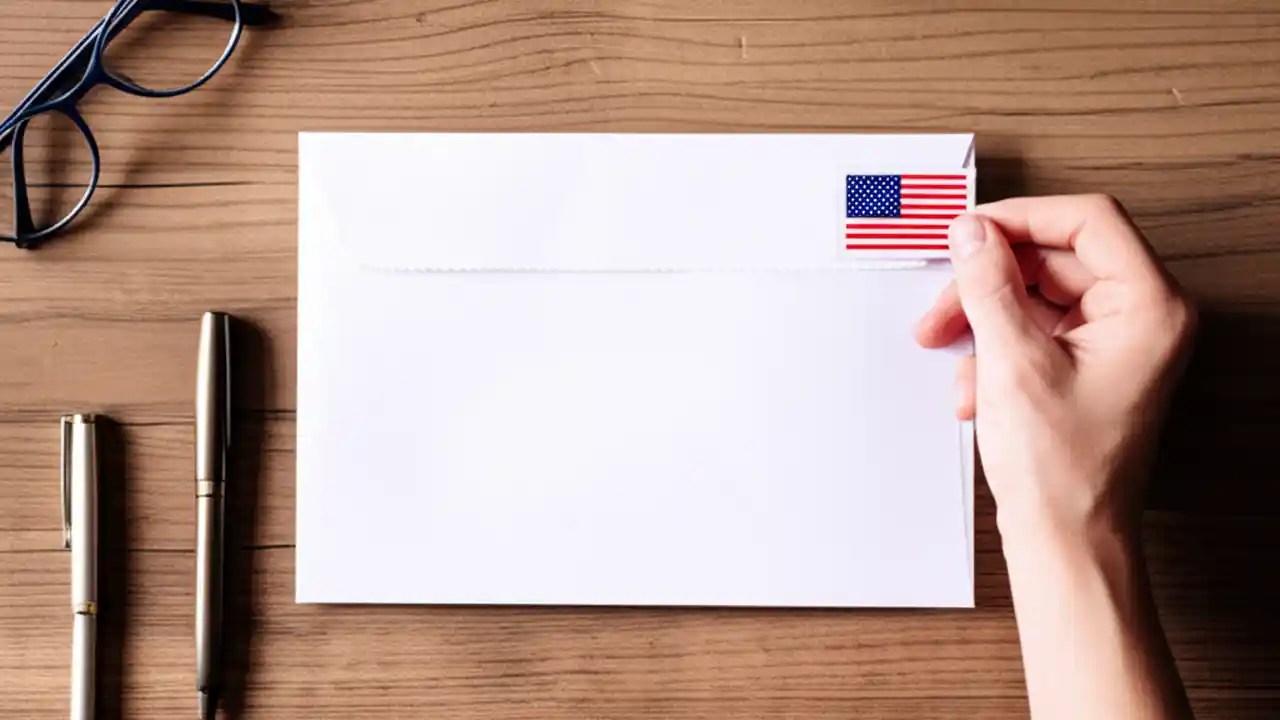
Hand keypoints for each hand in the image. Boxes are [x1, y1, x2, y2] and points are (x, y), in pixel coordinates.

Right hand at [915, 195, 1196, 544]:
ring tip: (949, 346)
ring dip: (986, 320)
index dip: (1021, 218)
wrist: (1065, 540)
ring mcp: (1117, 345)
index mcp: (1149, 307)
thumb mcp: (1012, 361)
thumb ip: (988, 284)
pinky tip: (975, 387)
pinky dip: (997, 350)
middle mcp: (1143, 319)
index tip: (971, 230)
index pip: (1087, 222)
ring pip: (1038, 296)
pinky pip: (1036, 332)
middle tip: (945, 301)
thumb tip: (972, 232)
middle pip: (1056, 260)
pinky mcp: (1089, 368)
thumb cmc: (1062, 470)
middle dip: (990, 281)